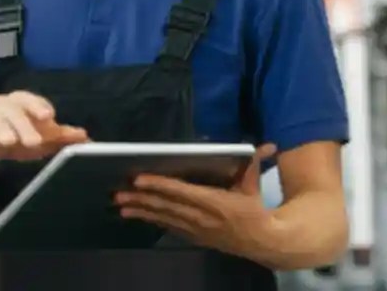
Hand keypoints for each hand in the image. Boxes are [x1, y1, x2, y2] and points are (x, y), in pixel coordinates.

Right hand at [0, 91, 87, 163]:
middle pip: (13, 109)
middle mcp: (0, 106)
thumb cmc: (13, 139)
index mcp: (18, 104)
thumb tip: (86, 137)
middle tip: (35, 141)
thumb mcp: (37, 140)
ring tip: (11, 141)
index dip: (38, 105)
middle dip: (24, 123)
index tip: (49, 116)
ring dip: (3, 127)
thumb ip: (59, 138)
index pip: (28, 99)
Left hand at [115, 143, 278, 258]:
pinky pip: (169, 228)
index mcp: (214, 202)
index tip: (139, 179)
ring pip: (164, 218)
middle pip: (166, 206)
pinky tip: (138, 216)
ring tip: (121, 206)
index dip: (159, 185)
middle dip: (141, 199)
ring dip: (141, 211)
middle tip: (119, 193)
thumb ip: (253, 164)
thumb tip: (267, 144)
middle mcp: (201, 217)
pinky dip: (153, 221)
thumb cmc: (255, 209)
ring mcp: (196, 230)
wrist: (264, 242)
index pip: (181, 191)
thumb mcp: (252, 186)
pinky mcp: (194, 238)